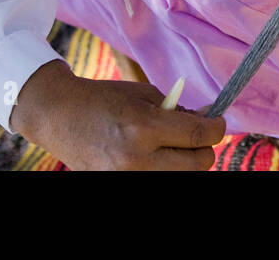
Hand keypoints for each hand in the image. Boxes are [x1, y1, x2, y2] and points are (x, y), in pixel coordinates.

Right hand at [10, 60, 224, 170]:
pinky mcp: (116, 184)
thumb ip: (178, 111)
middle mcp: (137, 158)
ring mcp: (126, 177)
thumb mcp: (145, 95)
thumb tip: (207, 122)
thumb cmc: (105, 99)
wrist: (60, 116)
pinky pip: (158, 178)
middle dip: (204, 148)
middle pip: (198, 164)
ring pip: (180, 176)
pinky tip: (157, 155)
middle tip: (198, 135)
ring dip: (186, 161)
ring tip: (174, 144)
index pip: (199, 136)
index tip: (217, 122)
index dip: (217, 128)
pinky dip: (165, 168)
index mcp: (145, 127)